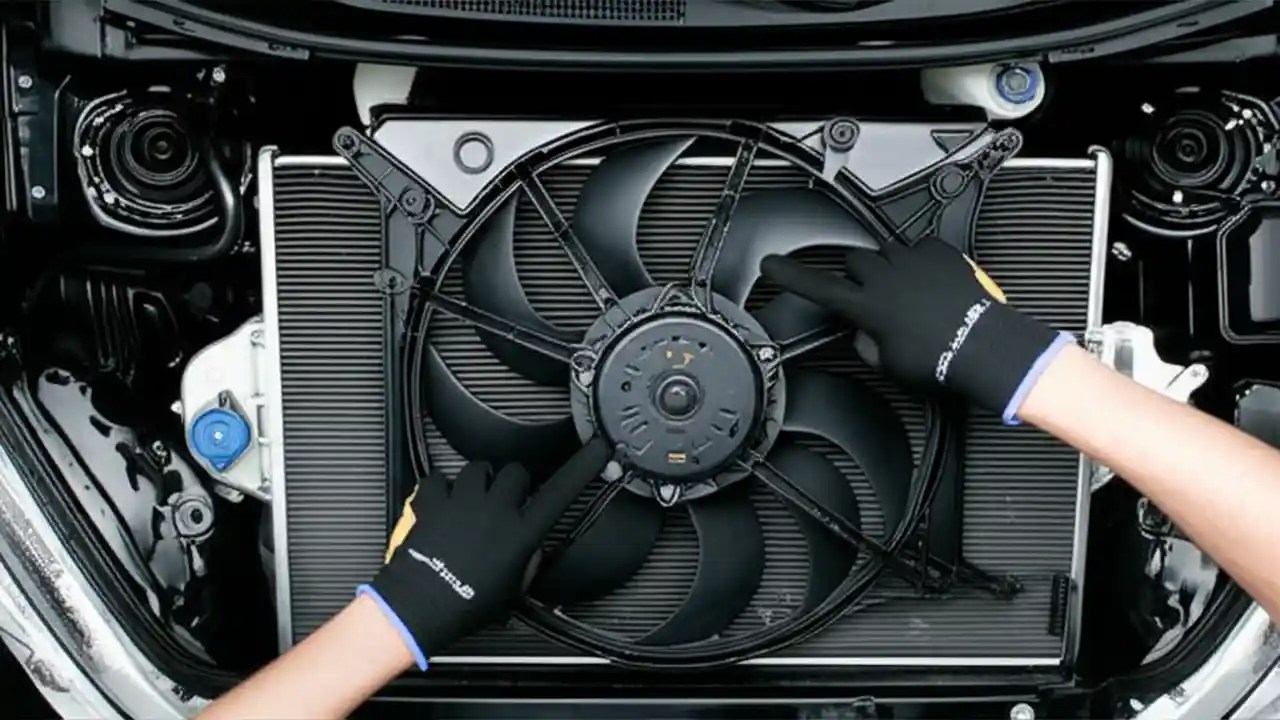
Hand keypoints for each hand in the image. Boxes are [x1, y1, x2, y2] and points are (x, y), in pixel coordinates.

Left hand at [358, 438, 610, 668]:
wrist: (419, 608)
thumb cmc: (467, 606)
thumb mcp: (512, 591)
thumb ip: (527, 563)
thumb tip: (531, 548)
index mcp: (521, 532)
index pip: (559, 494)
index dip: (581, 468)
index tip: (597, 449)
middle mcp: (495, 509)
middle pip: (515, 471)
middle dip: (513, 481)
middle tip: (506, 497)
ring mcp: (462, 501)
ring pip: (477, 468)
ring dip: (479, 479)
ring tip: (472, 498)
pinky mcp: (432, 502)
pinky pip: (438, 479)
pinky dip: (440, 487)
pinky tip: (440, 502)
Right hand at [760, 237, 1073, 422]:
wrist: (985, 348)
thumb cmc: (939, 363)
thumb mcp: (890, 364)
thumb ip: (867, 344)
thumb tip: (863, 334)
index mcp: (867, 306)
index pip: (818, 287)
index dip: (790, 275)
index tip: (771, 264)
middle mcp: (886, 277)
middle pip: (854, 261)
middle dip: (858, 273)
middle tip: (872, 294)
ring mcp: (914, 261)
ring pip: (887, 252)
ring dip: (890, 267)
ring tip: (909, 292)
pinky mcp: (941, 253)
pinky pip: (921, 249)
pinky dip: (922, 262)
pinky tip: (932, 284)